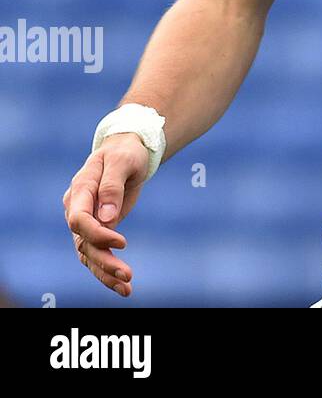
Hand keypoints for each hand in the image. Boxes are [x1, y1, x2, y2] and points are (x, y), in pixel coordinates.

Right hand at [63, 133, 149, 297]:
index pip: (79, 220)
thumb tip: (107, 217)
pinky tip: (123, 287)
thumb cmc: (125, 152)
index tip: (123, 243)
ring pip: (89, 254)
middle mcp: (77, 210)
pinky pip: (97, 254)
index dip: (98, 234)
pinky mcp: (98, 230)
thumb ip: (112, 187)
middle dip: (104, 261)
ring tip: (127, 288)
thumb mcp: (122, 160)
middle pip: (83, 242)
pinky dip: (107, 271)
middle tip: (127, 274)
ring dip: (105, 272)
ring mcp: (86, 222)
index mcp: (79, 191)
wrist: (127, 151)